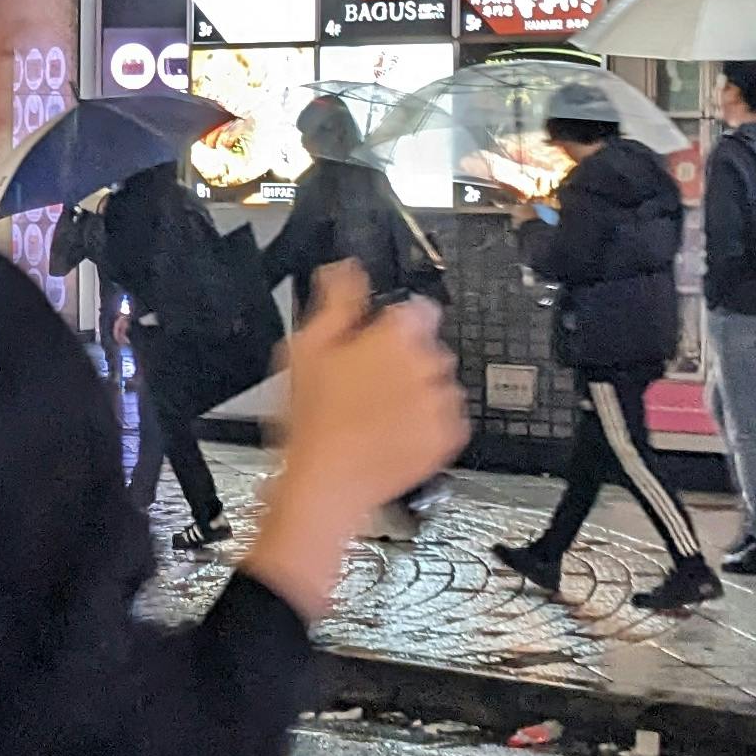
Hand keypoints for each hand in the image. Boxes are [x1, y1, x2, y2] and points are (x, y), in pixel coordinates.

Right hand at [241, 263, 466, 621]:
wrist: (326, 487)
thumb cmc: (312, 422)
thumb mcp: (306, 349)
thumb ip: (336, 301)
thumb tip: (345, 269)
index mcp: (398, 336)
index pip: (419, 308)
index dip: (395, 322)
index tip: (378, 336)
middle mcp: (429, 365)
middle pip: (426, 347)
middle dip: (402, 359)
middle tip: (364, 382)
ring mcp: (442, 404)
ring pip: (436, 384)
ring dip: (414, 392)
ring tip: (375, 413)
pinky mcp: (448, 438)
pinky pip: (445, 420)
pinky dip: (423, 424)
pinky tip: (390, 433)